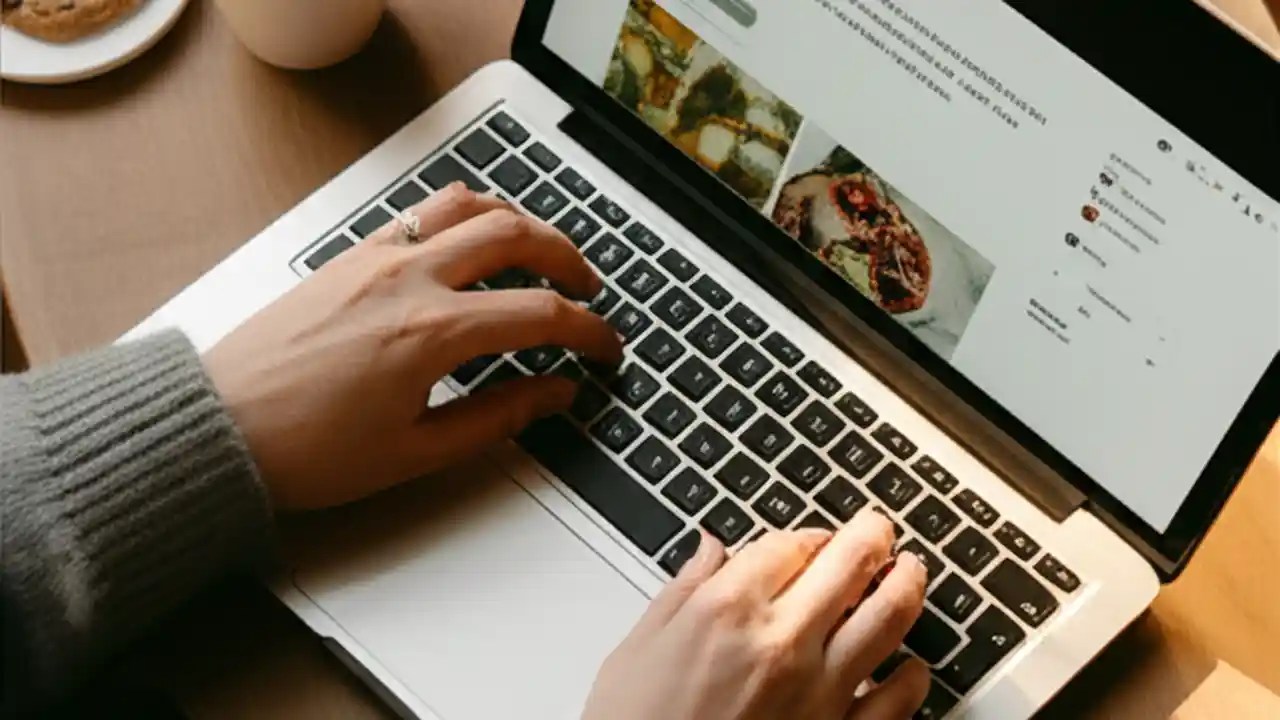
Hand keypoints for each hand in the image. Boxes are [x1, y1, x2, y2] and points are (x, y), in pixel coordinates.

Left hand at [204, 184, 622, 509]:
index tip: (606, 347)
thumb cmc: (303, 449)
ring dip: (518, 221)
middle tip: (587, 288)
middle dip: (567, 257)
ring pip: (469, 205)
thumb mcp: (415, 452)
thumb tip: (553, 396)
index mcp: (432, 333)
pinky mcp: (349, 256)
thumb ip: (498, 417)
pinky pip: (422, 214)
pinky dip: (465, 218)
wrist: (217, 429)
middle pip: (516, 234)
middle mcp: (409, 279)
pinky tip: (471, 248)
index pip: (541, 314)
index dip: (589, 330)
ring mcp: (376, 258)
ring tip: (538, 252)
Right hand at [584, 509, 929, 719]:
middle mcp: (780, 643)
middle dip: (873, 536)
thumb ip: (683, 590)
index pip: (790, 544)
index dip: (808, 534)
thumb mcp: (639, 648)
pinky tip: (913, 664)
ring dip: (906, 585)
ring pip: (887, 619)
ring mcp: (818, 691)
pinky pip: (897, 699)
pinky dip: (913, 675)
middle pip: (850, 564)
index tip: (814, 538)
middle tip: (880, 529)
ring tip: (910, 572)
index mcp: (727, 610)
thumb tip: (709, 550)